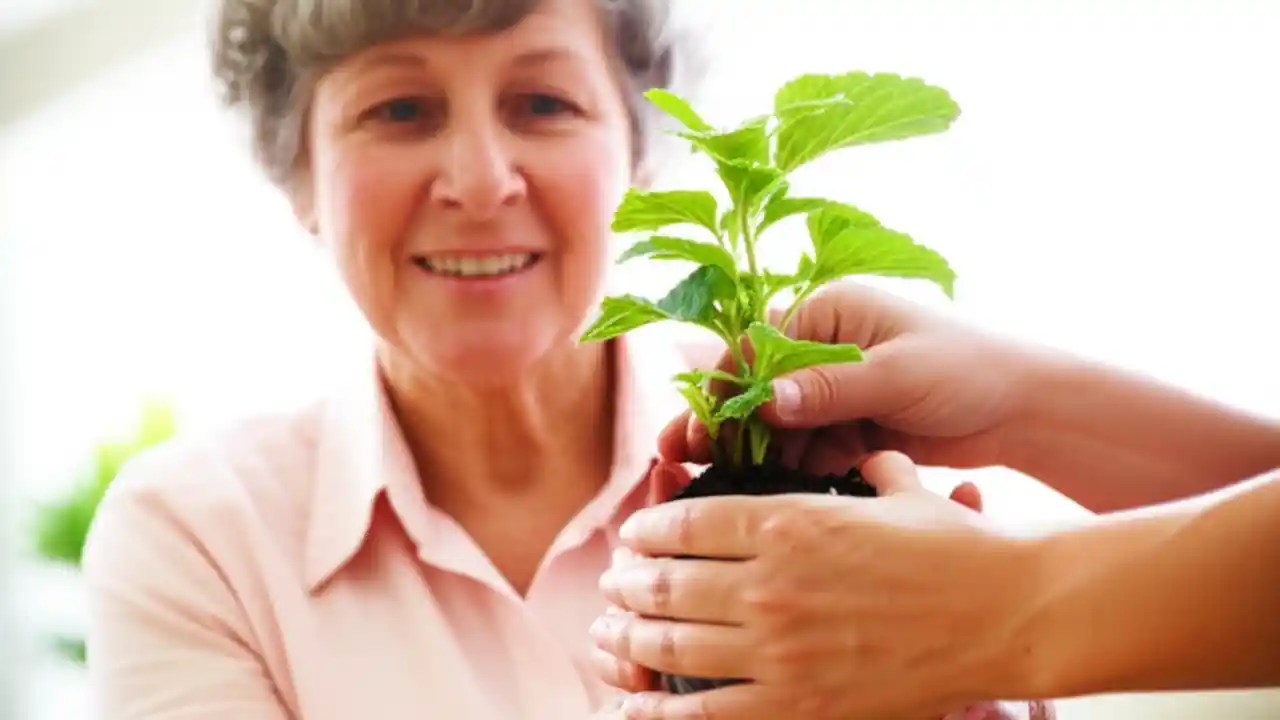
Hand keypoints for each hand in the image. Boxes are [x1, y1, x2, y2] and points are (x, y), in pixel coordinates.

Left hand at [589, 451, 1043, 719]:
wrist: (1008, 612)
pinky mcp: (799, 703)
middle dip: (626, 588)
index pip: (684, 522)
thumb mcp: (901, 491)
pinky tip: (633, 708)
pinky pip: (707, 714)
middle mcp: (769, 582)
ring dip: (627, 643)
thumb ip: (868, 468)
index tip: (633, 538)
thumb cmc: (957, 548)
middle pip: (664, 585)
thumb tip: (867, 451)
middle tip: (611, 590)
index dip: (646, 530)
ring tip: (607, 639)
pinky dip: (659, 714)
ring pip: (672, 646)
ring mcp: (779, 648)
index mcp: (786, 522)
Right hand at [662, 281, 1041, 472]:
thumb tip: (765, 400)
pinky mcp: (848, 423)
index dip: (724, 389)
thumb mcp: (897, 374)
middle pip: (756, 387)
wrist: (1026, 411)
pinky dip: (788, 467)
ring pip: (775, 422)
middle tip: (688, 460)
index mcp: (829, 311)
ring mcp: (834, 387)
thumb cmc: (969, 370)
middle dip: (727, 424)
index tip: (701, 431)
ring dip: (753, 451)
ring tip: (722, 485)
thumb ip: (829, 387)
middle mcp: (823, 344)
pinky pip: (804, 446)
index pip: (756, 347)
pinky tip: (769, 491)